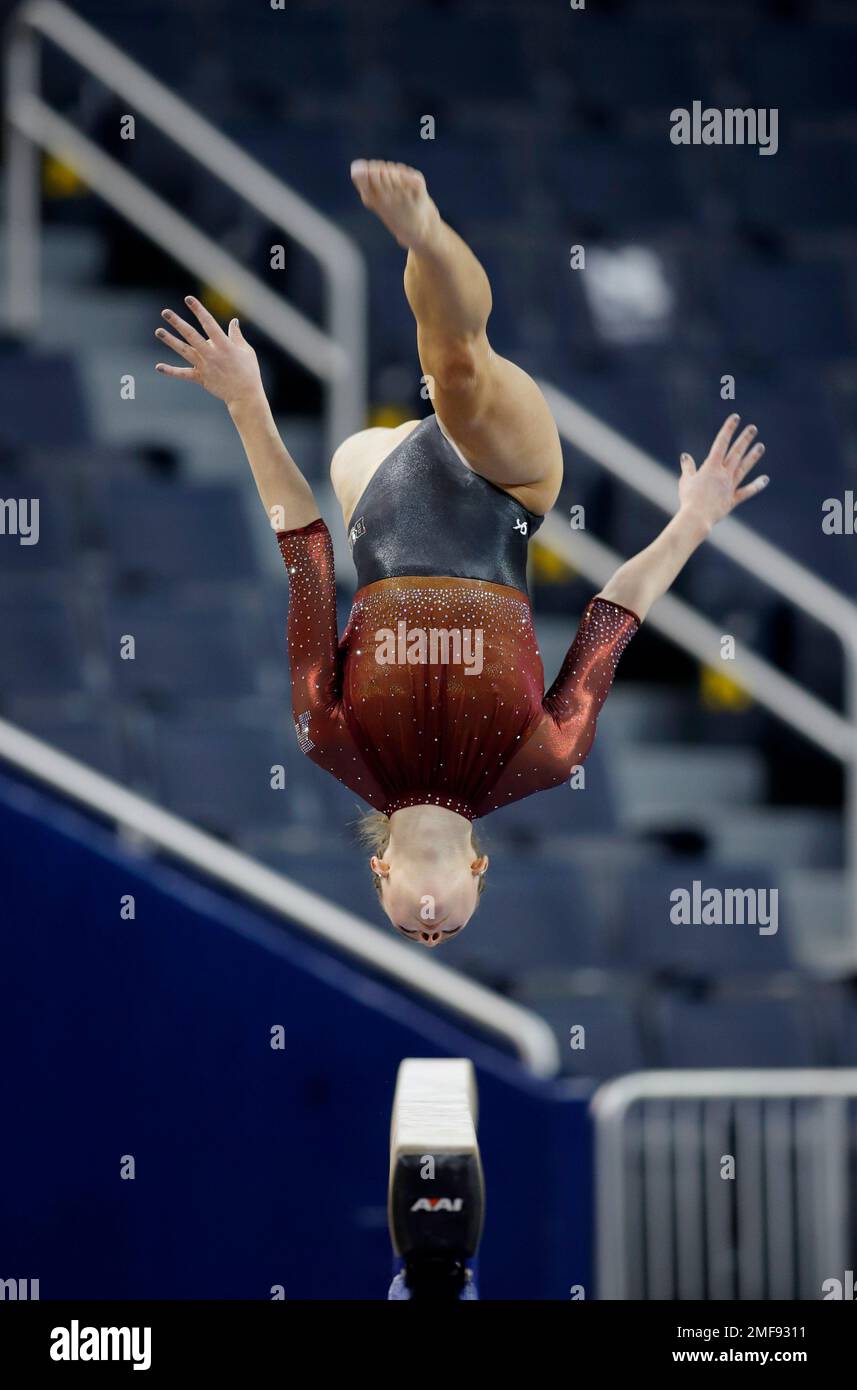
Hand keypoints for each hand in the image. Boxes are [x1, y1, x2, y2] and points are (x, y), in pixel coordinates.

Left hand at [154, 296, 262, 410]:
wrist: (245, 396)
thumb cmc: (249, 372)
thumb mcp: (246, 351)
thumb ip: (236, 336)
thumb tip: (234, 321)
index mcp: (225, 346)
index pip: (209, 324)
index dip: (198, 310)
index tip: (188, 299)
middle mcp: (212, 354)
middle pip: (192, 336)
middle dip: (178, 323)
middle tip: (165, 312)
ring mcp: (205, 366)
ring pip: (185, 351)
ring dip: (171, 341)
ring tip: (158, 331)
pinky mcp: (201, 378)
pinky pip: (183, 374)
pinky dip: (171, 371)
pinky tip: (158, 367)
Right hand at [678, 413, 768, 530]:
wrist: (696, 517)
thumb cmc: (688, 499)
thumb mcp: (686, 481)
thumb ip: (688, 468)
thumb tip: (685, 456)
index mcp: (711, 467)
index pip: (721, 443)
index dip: (729, 429)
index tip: (736, 418)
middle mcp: (723, 474)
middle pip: (736, 452)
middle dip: (744, 439)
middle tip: (753, 428)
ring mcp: (730, 486)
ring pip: (744, 468)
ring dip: (753, 456)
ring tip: (761, 446)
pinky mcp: (733, 499)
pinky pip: (747, 491)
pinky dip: (756, 486)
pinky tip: (765, 479)